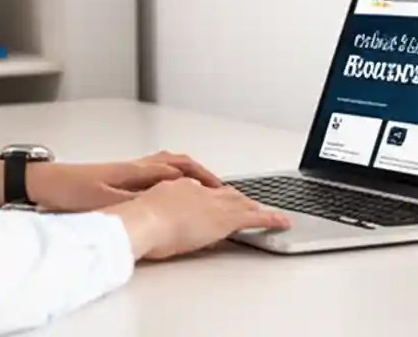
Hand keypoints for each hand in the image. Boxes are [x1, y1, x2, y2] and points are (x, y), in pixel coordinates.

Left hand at [28, 151, 222, 212]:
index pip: (180, 170)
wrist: (46, 182)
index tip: (221, 190)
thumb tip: (162, 203)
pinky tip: (174, 186)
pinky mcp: (122, 175)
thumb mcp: (105, 201)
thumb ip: (135, 201)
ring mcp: (130, 168)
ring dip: (189, 172)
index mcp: (137, 171)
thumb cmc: (71, 190)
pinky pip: (158, 170)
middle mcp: (137, 165)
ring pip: (169, 164)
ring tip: (203, 184)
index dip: (203, 179)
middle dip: (203, 173)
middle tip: (220, 187)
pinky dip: (174, 175)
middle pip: (179, 162)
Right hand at [102, 178, 290, 259]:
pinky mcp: (226, 218)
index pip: (203, 191)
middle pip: (226, 194)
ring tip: (272, 213)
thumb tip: (161, 230)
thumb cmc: (136, 223)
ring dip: (257, 208)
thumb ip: (155, 220)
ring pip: (242, 203)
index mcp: (178, 187)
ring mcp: (214, 203)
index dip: (214, 197)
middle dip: (239, 199)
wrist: (142, 221)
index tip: (219, 200)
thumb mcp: (145, 217)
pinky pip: (255, 217)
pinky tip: (282, 222)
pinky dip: (270, 219)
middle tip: (252, 203)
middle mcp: (199, 191)